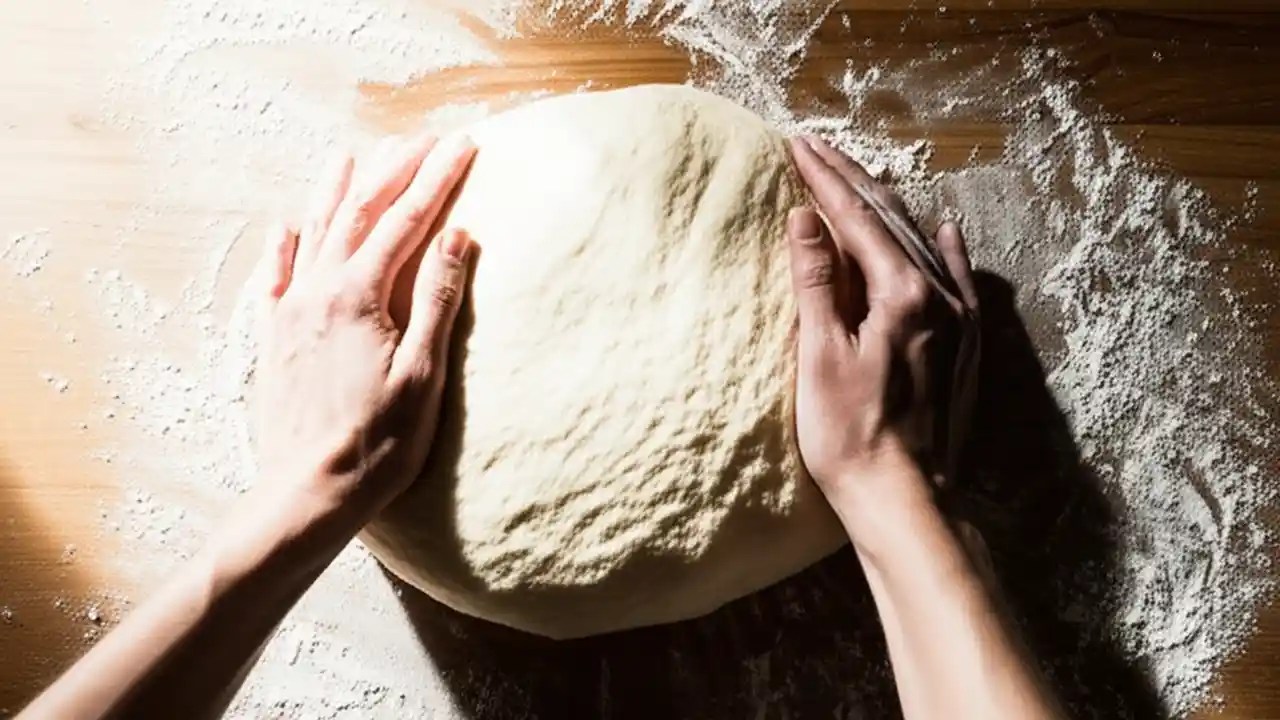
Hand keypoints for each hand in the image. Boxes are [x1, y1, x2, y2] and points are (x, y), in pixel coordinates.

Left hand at [254, 133, 476, 514]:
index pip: (406, 220)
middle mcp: (317, 291)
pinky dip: (284, 243)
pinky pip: (274, 275)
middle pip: (358, 212)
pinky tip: (286, 224)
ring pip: (313, 232)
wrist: (307, 494)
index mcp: (359, 296)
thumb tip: (458, 235)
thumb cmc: (377, 444)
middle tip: (423, 140)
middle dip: (393, 170)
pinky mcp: (274, 339)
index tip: (464, 145)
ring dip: (336, 190)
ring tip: (352, 154)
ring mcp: (289, 312)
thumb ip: (438, 299)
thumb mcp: (423, 374)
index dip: (438, 179)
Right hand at [786, 135, 978, 501]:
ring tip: (858, 179)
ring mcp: (959, 319)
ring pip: (921, 243)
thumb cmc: (852, 436)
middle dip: (851, 181)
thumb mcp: (821, 356)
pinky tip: (945, 230)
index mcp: (902, 293)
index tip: (796, 145)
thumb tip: (804, 218)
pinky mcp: (965, 344)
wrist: (908, 499)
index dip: (823, 180)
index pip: (856, 218)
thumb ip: (817, 282)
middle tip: (817, 147)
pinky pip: (959, 278)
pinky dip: (944, 248)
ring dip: (886, 208)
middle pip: (891, 220)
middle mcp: (940, 295)